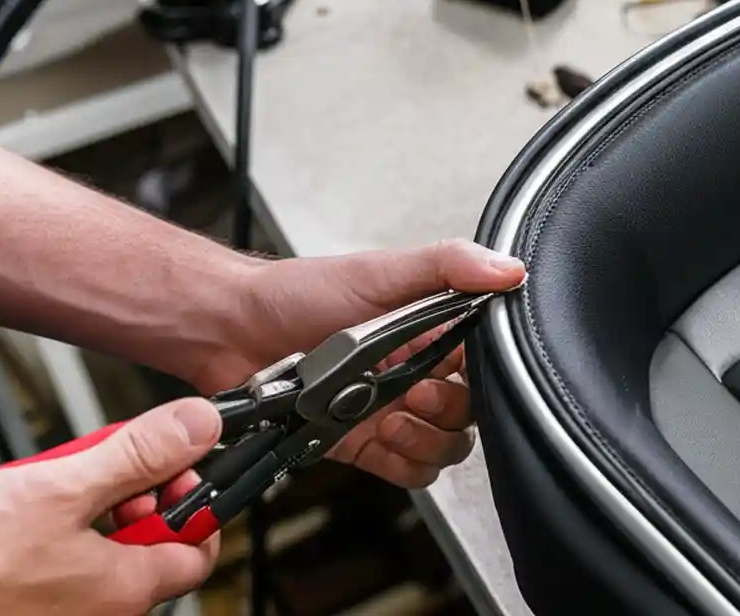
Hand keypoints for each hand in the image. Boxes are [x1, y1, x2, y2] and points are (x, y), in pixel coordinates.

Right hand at [0, 399, 222, 614]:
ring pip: (96, 548)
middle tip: (100, 468)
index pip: (199, 550)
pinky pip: (55, 564)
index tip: (178, 466)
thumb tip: (199, 427)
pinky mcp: (24, 607)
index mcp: (126, 590)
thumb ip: (140, 456)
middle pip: (146, 543)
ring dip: (81, 507)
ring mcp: (58, 613)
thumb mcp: (61, 488)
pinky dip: (47, 529)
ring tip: (46, 485)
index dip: (196, 502)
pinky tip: (15, 509)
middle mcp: (101, 614)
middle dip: (130, 495)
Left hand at [192, 239, 525, 487]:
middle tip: (417, 393)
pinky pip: (408, 472)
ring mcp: (390, 411)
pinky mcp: (363, 444)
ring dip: (428, 440)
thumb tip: (509, 269)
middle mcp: (416, 374)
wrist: (230, 329)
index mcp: (430, 331)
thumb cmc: (298, 293)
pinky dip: (403, 463)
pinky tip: (378, 437)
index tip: (458, 368)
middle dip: (450, 412)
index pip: (487, 366)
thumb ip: (448, 265)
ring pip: (446, 448)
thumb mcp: (382, 270)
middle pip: (471, 415)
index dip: (486, 376)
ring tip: (392, 417)